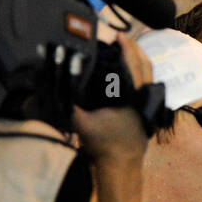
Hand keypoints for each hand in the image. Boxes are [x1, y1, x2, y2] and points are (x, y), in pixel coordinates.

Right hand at [72, 36, 152, 163]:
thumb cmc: (103, 146)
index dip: (127, 46)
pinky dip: (139, 74)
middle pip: (146, 65)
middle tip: (121, 39)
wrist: (121, 167)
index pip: (135, 63)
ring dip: (138, 61)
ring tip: (124, 51)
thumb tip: (53, 82)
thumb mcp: (81, 123)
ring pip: (149, 75)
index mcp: (134, 97)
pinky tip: (128, 72)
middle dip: (134, 49)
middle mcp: (145, 98)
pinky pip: (147, 85)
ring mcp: (149, 105)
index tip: (119, 35)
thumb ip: (67, 102)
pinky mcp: (147, 111)